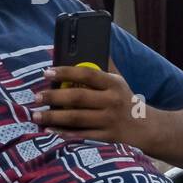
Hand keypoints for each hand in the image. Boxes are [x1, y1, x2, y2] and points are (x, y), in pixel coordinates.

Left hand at [34, 65, 149, 145]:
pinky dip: (65, 133)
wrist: (147, 128)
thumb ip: (105, 67)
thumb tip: (89, 45)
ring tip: (36, 115)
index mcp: (114, 84)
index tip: (47, 72)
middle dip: (54, 97)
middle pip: (78, 97)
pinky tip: (50, 131)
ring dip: (54, 117)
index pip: (88, 74)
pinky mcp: (108, 137)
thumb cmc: (126, 101)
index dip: (66, 72)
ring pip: (77, 118)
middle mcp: (112, 101)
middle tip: (35, 97)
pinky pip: (82, 135)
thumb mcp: (120, 81)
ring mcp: (110, 120)